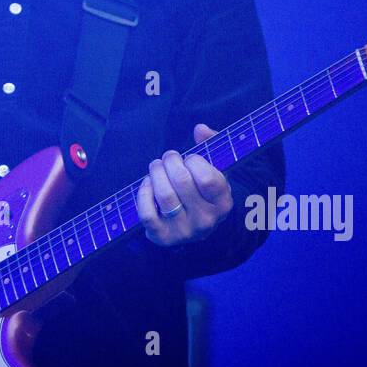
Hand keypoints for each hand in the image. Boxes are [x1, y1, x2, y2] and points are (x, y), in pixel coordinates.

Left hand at [136, 123, 232, 246]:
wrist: (195, 225)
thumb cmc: (203, 190)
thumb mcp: (214, 168)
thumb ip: (211, 145)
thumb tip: (200, 129)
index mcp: (223, 202)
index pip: (207, 179)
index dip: (194, 161)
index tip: (190, 158)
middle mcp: (206, 220)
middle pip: (182, 182)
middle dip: (170, 161)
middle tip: (168, 157)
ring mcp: (184, 231)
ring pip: (164, 195)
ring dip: (156, 173)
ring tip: (156, 166)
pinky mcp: (163, 237)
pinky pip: (147, 213)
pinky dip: (143, 193)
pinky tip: (147, 183)